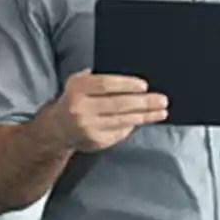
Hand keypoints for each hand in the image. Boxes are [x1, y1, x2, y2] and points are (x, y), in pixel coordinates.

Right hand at [44, 69, 167, 151]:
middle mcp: (79, 108)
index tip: (144, 86)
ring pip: (122, 120)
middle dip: (143, 102)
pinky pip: (120, 132)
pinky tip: (145, 120)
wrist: (57, 128)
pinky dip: (134, 125)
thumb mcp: (81, 83)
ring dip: (145, 116)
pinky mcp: (95, 141)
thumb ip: (100, 78)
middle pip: (118, 104)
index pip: (105, 85)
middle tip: (162, 99)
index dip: (126, 85)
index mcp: (77, 88)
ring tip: (162, 111)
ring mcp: (87, 127)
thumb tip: (133, 80)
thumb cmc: (77, 99)